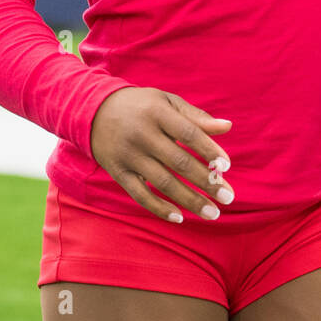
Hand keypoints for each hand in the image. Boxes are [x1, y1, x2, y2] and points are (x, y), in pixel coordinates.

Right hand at [89, 87, 234, 222]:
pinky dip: (159, 208)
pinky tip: (180, 218)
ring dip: (189, 200)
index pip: (188, 133)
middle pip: (178, 162)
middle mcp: (142, 134)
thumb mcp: (166, 102)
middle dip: (206, 181)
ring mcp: (129, 155)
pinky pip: (139, 195)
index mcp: (157, 112)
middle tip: (228, 197)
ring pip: (163, 183)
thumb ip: (196, 116)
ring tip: (213, 213)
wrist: (93, 110)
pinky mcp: (118, 172)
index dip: (209, 150)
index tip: (227, 166)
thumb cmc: (140, 106)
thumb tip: (227, 126)